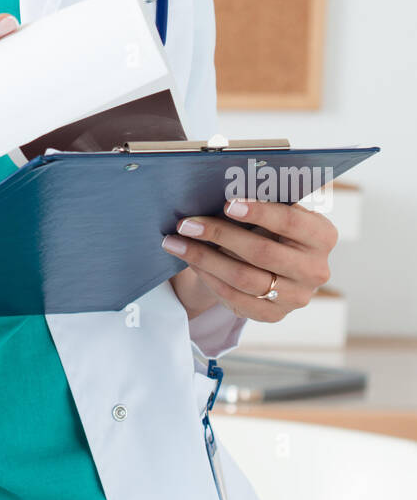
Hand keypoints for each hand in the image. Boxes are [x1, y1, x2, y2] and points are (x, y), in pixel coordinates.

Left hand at [161, 196, 337, 322]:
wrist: (272, 262)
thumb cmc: (270, 224)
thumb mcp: (274, 208)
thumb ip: (260, 199)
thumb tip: (219, 184)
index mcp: (322, 235)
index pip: (291, 222)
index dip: (259, 212)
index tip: (228, 204)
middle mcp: (316, 269)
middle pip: (262, 253)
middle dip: (219, 234)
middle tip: (186, 223)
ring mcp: (297, 297)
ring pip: (244, 278)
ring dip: (205, 258)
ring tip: (176, 242)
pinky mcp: (275, 315)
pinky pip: (236, 298)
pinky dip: (209, 277)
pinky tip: (190, 261)